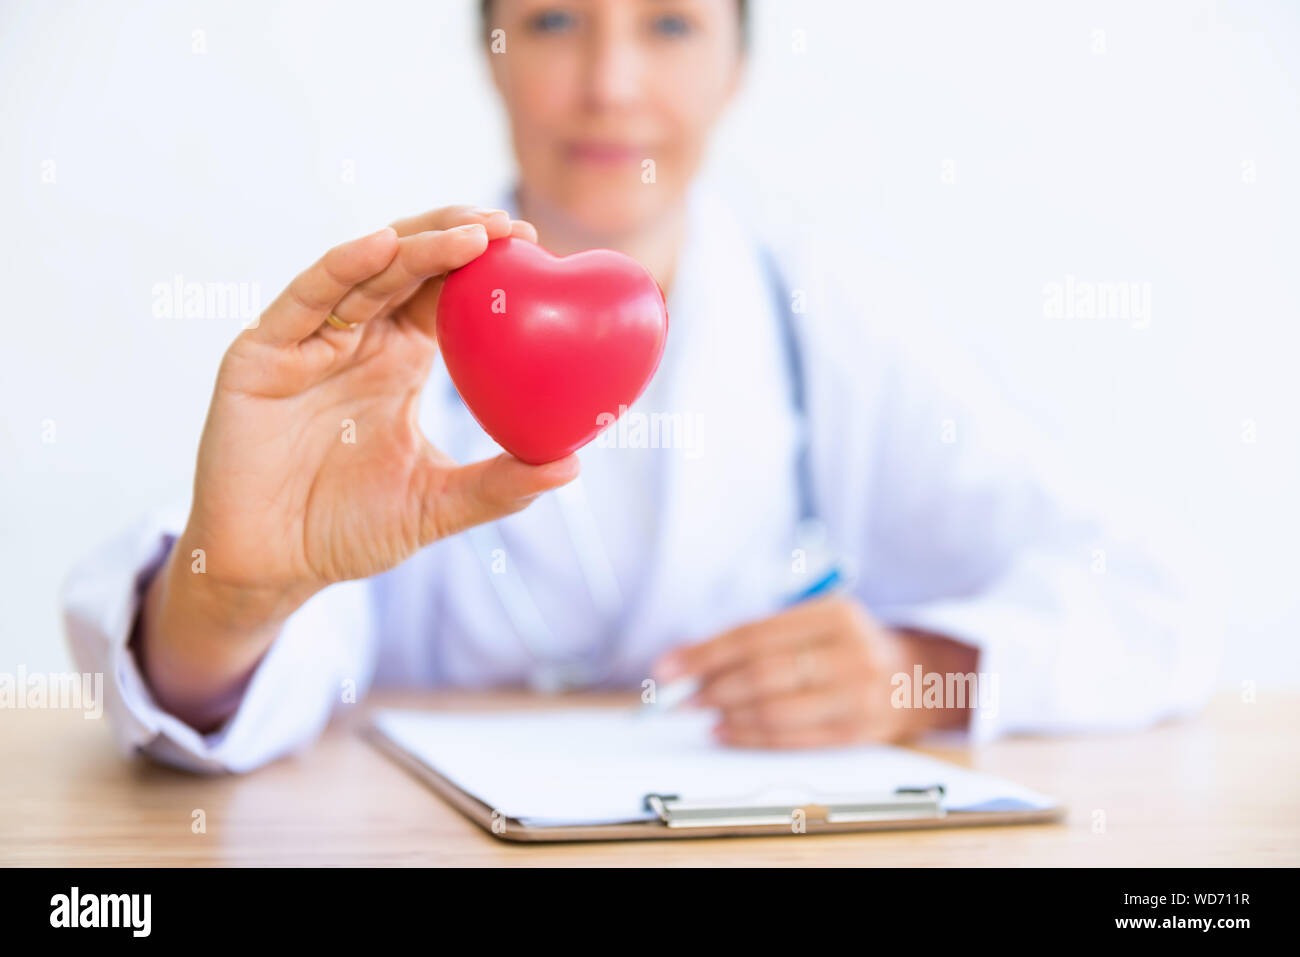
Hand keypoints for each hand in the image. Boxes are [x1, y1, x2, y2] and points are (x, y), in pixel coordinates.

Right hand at [140, 206, 578, 728]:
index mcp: (399, 360)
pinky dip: (341, 268)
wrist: (270, 568)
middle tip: (507, 226)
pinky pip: (303, 301)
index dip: (482, 264)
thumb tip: (572, 465)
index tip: (531, 243)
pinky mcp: (261, 355)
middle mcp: (354, 340)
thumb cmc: (348, 532)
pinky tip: (382, 245)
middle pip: (407, 267)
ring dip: (414, 246)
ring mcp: (307, 343)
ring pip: (363, 274)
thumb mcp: (436, 506)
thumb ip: (499, 487)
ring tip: (467, 233)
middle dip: (455, 238)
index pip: (444, 292)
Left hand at [652, 597, 977, 747]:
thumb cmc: (847, 645)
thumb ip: (761, 636)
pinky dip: (752, 737)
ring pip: (776, 709)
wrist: (918, 676)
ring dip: (727, 714)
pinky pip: (793, 738)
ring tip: (699, 712)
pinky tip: (725, 731)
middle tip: (676, 697)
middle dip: (710, 686)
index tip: (667, 667)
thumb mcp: (816, 621)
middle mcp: (850, 652)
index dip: (704, 652)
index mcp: (835, 613)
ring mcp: (858, 695)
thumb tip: (689, 661)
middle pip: (763, 672)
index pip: (755, 635)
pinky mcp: (859, 732)